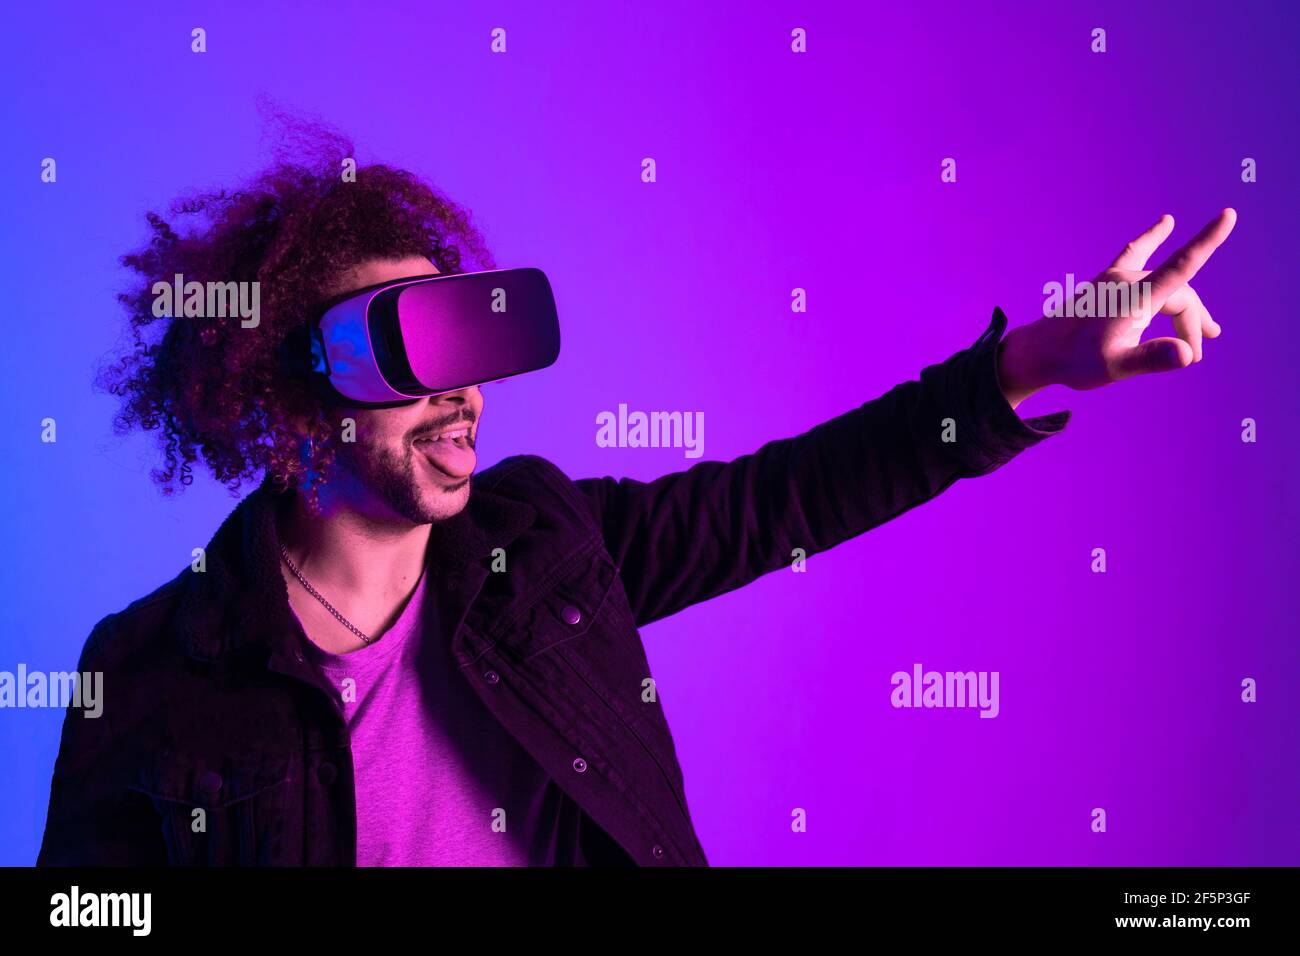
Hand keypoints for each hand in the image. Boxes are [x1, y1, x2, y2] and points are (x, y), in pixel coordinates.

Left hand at [997, 209, 1236, 407]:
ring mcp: (1116, 277)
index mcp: (1135, 296)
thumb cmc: (1074, 362)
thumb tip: (1186, 354)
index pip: (1182, 266)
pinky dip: (1153, 239)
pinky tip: (1166, 222)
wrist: (1038, 352)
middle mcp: (1128, 280)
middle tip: (1193, 356)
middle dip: (1191, 323)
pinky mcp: (1107, 280)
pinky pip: (1135, 253)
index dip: (1207, 241)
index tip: (1229, 215)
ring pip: (1165, 285)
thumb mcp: (1115, 366)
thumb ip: (1151, 359)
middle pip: (1179, 294)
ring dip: (1184, 309)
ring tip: (1199, 336)